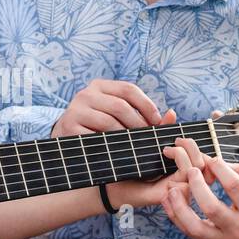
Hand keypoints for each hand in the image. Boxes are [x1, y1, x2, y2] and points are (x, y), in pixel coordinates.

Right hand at [52, 79, 172, 136]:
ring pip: (109, 122)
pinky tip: (117, 152)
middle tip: (147, 139)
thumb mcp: (117, 116)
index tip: (157, 122)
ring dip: (126, 137)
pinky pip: (94, 137)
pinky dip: (110, 145)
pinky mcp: (68, 127)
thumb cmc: (98, 129)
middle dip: (138, 124)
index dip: (146, 105)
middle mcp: (85, 94)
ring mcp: (75, 110)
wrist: (66, 146)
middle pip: (120, 106)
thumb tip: (172, 114)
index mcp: (99, 86)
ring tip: (136, 147)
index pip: (128, 89)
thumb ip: (143, 114)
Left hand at [106, 110, 224, 208]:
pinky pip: (187, 177)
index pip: (205, 156)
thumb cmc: (130, 166)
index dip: (207, 141)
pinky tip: (165, 154)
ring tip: (168, 148)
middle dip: (194, 146)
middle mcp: (184, 179)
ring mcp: (180, 187)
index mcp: (182, 168)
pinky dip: (180, 161)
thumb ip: (161, 130)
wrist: (112, 185)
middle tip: (177, 139)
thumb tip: (172, 112)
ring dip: (187, 152)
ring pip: (200, 168)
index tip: (196, 128)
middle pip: (207, 162)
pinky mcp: (172, 193)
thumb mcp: (148, 145)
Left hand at [159, 136, 238, 238]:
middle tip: (192, 170)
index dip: (221, 170)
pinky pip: (189, 232)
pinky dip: (176, 216)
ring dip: (179, 207)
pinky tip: (169, 200)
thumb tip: (219, 163)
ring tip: (172, 189)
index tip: (213, 160)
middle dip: (198, 186)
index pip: (235, 188)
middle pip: (212, 208)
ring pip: (195, 227)